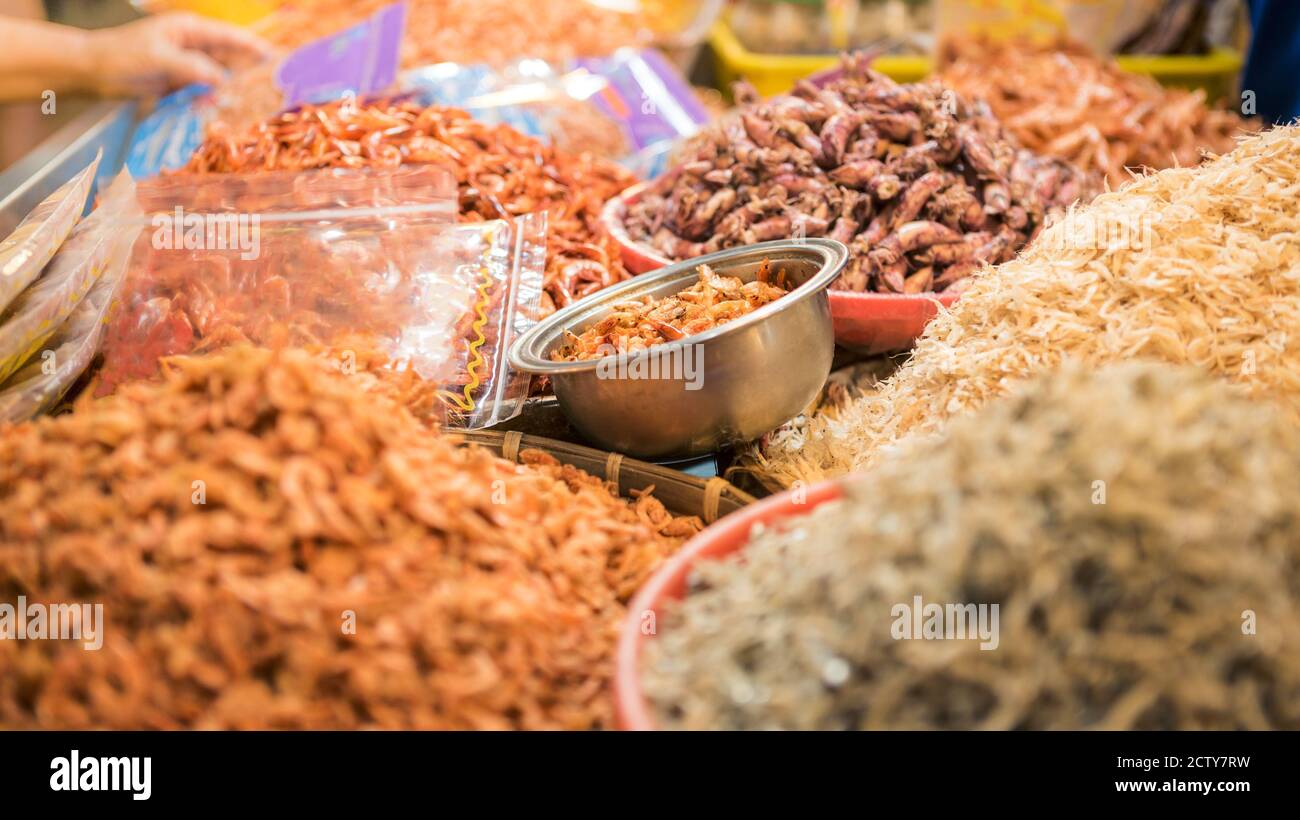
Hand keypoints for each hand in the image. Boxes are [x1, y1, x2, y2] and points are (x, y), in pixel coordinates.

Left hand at [86, 12, 272, 96]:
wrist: (90, 70)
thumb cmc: (121, 55)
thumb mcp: (159, 59)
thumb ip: (192, 69)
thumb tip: (223, 82)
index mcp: (189, 30)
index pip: (230, 37)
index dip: (254, 47)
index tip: (276, 59)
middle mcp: (192, 46)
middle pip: (229, 59)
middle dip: (247, 74)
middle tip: (270, 89)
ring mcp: (186, 65)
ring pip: (218, 79)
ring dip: (228, 93)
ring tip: (246, 106)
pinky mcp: (178, 84)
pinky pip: (203, 93)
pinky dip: (210, 102)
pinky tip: (216, 112)